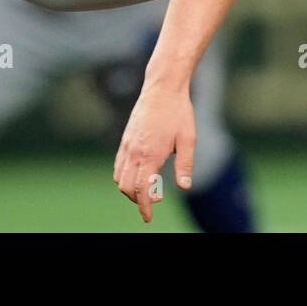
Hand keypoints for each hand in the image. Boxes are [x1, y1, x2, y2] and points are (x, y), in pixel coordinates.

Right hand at [113, 79, 195, 223]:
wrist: (163, 87)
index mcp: (150, 154)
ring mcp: (127, 145)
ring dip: (130, 189)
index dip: (145, 207)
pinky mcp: (125, 139)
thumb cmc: (179, 112)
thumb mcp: (188, 139)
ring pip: (119, 178)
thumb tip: (184, 187)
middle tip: (154, 200)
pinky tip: (138, 174)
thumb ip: (185, 165)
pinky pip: (118, 165)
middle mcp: (134, 151)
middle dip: (138, 200)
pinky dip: (123, 176)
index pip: (142, 190)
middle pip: (127, 188)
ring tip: (148, 187)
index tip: (148, 218)